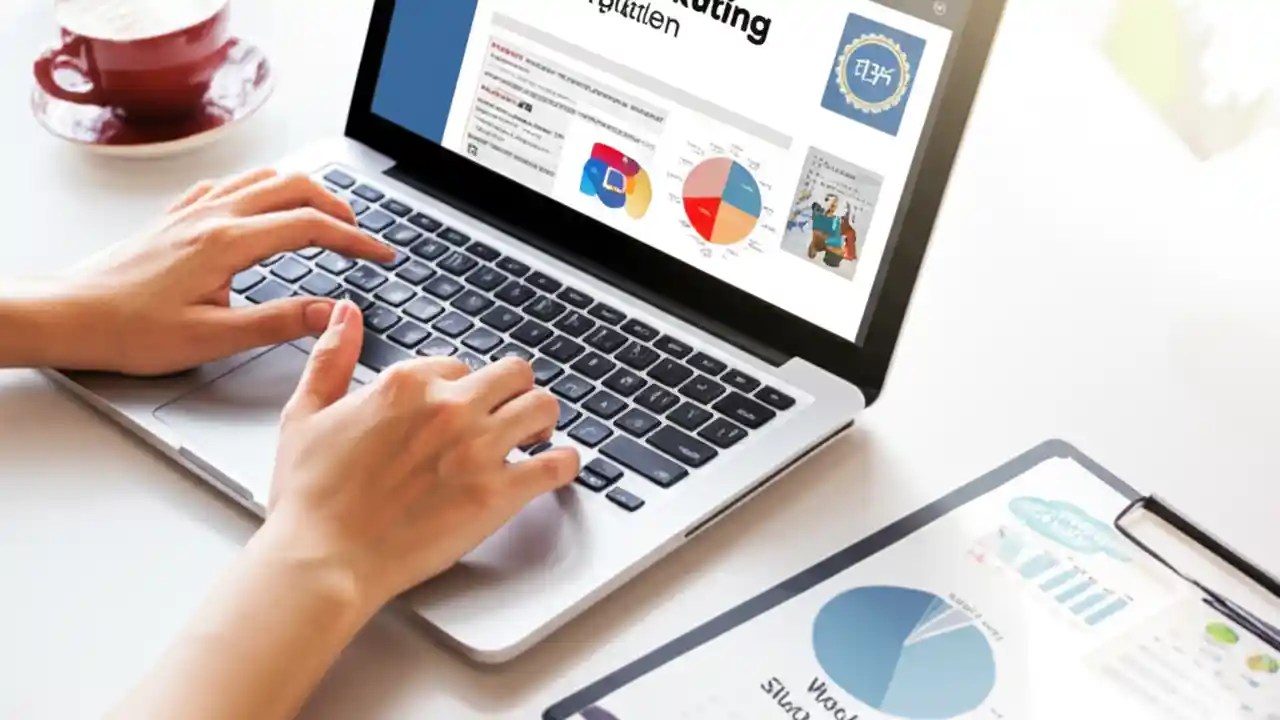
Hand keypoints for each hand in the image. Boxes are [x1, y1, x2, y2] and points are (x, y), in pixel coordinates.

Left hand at [38, 168, 393, 374]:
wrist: (71, 316)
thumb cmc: (131, 331)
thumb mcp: (213, 338)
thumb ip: (278, 322)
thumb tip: (331, 313)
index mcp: (227, 242)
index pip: (309, 226)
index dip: (354, 239)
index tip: (380, 254)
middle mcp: (213, 216)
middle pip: (294, 187)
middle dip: (337, 207)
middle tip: (360, 235)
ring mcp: (194, 212)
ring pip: (264, 178)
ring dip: (303, 191)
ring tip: (326, 217)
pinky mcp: (178, 218)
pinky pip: (231, 185)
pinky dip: (262, 190)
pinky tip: (264, 208)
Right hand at [266, 301, 580, 608]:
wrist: (323, 561)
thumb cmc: (310, 498)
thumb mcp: (306, 414)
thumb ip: (331, 358)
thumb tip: (345, 314)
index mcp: (406, 384)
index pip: (460, 365)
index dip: (462, 388)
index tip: (462, 408)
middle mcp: (449, 407)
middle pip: (514, 374)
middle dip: (513, 392)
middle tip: (510, 415)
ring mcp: (478, 449)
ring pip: (543, 407)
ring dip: (543, 420)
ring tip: (535, 438)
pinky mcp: (499, 494)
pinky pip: (558, 464)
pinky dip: (566, 463)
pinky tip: (560, 467)